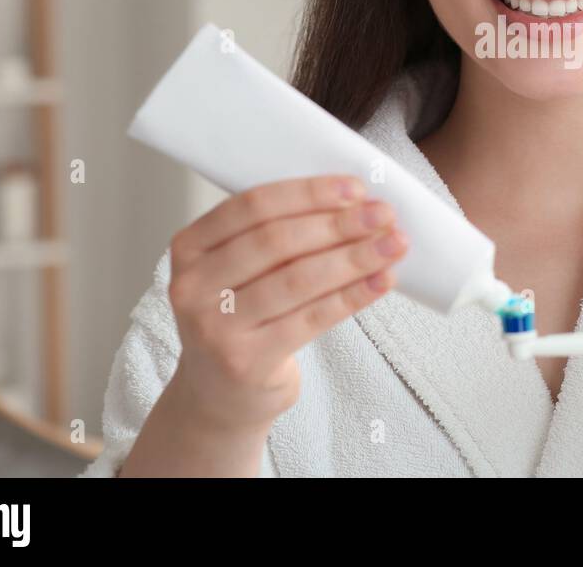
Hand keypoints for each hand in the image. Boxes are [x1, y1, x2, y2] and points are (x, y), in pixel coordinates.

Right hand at [166, 175, 407, 433]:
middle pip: (277, 241)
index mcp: (189, 247)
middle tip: (383, 214)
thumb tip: (353, 202)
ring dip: (354, 257)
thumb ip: (277, 235)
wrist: (220, 393)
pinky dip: (353, 295)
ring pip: (298, 279)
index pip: (253, 207)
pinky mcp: (246, 361)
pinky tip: (382, 280)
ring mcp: (215, 327)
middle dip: (339, 223)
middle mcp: (192, 286)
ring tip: (393, 244)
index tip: (355, 188)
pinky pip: (312, 318)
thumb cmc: (242, 317)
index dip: (309, 193)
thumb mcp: (239, 269)